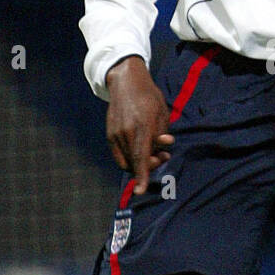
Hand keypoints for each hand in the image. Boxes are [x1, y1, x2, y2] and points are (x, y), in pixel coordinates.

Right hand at [104, 56, 174, 194]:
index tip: (140, 191)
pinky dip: (130, 158)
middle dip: (150, 165)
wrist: (125, 83)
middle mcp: (126, 132)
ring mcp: (115, 134)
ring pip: (126, 161)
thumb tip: (164, 148)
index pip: (141, 157)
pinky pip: (119, 155)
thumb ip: (162, 133)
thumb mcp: (162, 113)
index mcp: (141, 126)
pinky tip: (140, 147)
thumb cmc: (149, 97)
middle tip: (162, 155)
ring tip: (152, 150)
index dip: (143, 175)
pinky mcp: (109, 134)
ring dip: (140, 162)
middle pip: (135, 162)